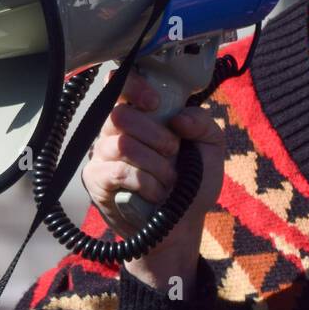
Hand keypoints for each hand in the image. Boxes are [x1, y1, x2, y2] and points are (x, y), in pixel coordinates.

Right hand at [82, 68, 224, 294]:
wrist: (183, 224)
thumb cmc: (192, 181)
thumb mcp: (211, 147)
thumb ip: (202, 123)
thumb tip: (178, 119)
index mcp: (140, 114)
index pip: (120, 84)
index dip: (134, 87)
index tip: (156, 103)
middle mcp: (115, 130)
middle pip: (120, 115)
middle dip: (156, 135)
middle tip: (173, 151)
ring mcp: (102, 155)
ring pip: (122, 143)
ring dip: (155, 163)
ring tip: (168, 178)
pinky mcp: (97, 180)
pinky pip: (119, 172)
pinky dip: (146, 182)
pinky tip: (156, 193)